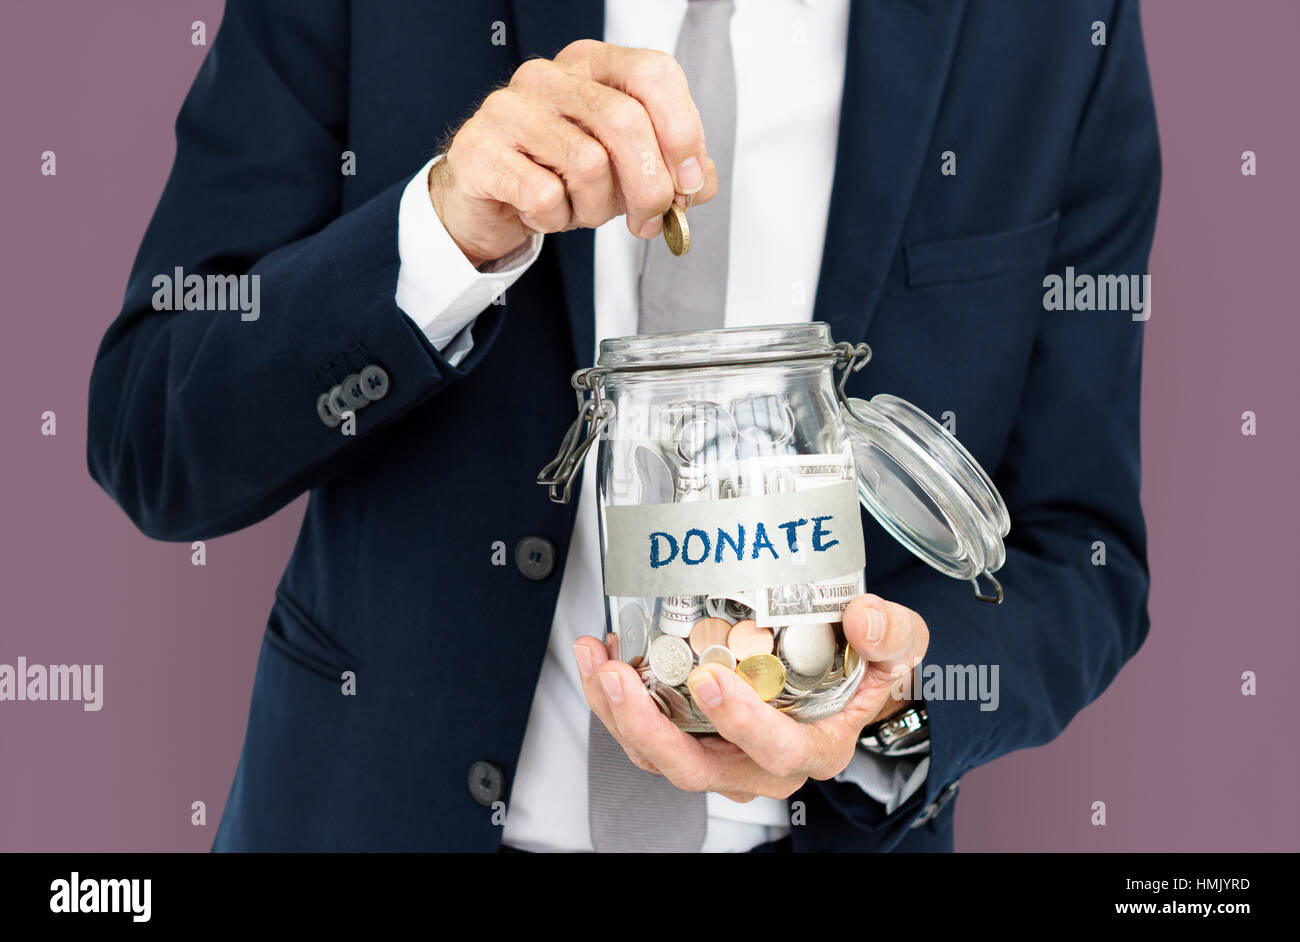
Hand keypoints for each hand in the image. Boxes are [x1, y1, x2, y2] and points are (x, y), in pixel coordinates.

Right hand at [429, 40, 719, 265]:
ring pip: (587, 163)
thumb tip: (701, 182)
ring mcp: (509, 108)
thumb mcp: (625, 170)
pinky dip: (555, 220)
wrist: (488, 201)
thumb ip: (672, 170)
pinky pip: (544, 195)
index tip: (689, 181)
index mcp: (593, 65)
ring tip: (578, 210)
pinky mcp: (479, 150)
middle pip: (625, 122)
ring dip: (594, 209)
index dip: (682, 132)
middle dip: (650, 186)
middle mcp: (550, 75)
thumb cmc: (558, 174)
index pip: (654, 74)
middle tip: (648, 220)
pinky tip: (543, 214)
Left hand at [574, 594, 929, 802]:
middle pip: (696, 768)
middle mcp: (761, 764)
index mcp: (814, 745)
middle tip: (621, 676)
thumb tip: (863, 616)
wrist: (847, 678)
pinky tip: (609, 657)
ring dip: (618, 712)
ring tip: (599, 660)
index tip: (712, 681)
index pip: (777, 750)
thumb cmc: (866, 669)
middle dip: (649, 726)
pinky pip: (646, 734)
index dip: (741, 723)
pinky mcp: (692, 739)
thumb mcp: (899, 647)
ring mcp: (722, 756)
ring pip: (660, 755)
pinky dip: (619, 700)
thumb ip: (890, 633)